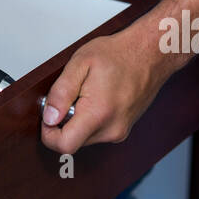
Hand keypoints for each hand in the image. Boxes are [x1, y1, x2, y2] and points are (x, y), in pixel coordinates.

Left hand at [40, 23, 171, 153]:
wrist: (150, 53)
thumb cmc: (118, 54)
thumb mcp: (80, 63)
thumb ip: (61, 93)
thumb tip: (49, 117)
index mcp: (98, 114)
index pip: (64, 145)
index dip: (48, 133)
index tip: (48, 116)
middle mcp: (112, 130)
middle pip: (73, 141)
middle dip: (64, 121)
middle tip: (72, 94)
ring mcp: (120, 132)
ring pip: (85, 136)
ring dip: (78, 119)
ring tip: (87, 92)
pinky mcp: (123, 130)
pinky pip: (97, 131)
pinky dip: (90, 118)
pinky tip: (97, 97)